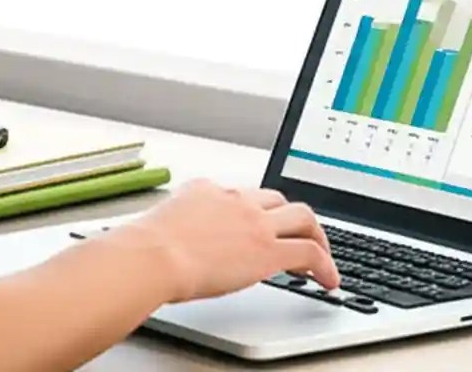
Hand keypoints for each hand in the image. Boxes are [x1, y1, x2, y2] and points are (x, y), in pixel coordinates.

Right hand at [122, 178, 340, 302]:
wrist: (152, 256)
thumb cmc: (143, 249)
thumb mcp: (158, 224)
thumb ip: (172, 226)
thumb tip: (164, 241)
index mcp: (206, 190)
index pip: (241, 195)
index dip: (255, 211)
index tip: (259, 224)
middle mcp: (235, 199)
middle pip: (278, 199)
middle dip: (292, 217)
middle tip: (299, 235)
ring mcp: (255, 222)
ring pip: (303, 217)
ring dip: (316, 235)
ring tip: (322, 256)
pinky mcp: (269, 249)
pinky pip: (310, 253)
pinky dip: (325, 265)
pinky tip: (328, 280)